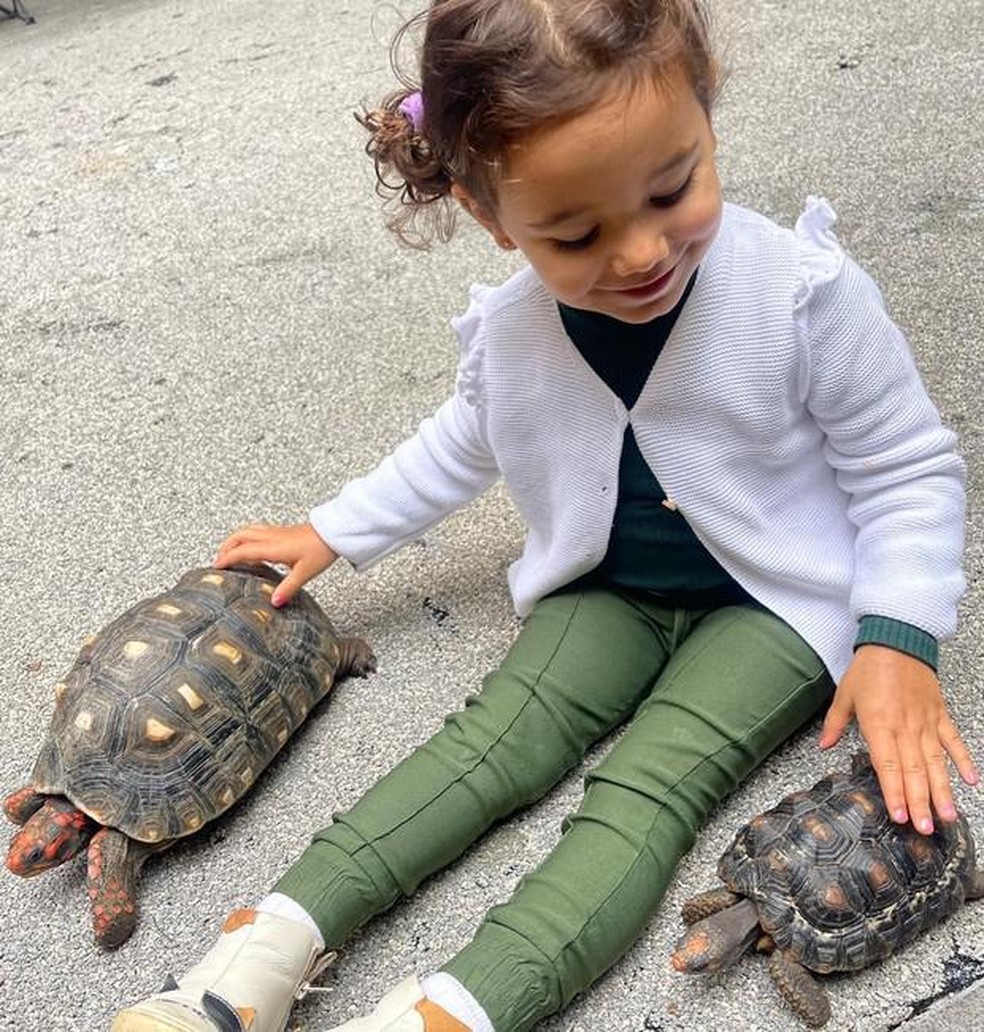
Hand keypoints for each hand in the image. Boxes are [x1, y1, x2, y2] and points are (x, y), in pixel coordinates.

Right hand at [214, 521, 337, 606]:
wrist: (332, 533)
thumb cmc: (321, 550)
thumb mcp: (304, 573)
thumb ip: (288, 588)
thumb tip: (274, 602)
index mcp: (272, 547)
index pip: (242, 551)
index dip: (227, 558)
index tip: (216, 567)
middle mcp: (270, 537)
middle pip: (239, 536)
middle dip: (225, 547)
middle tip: (219, 560)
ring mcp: (275, 532)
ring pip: (247, 531)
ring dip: (235, 540)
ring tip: (230, 553)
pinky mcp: (281, 531)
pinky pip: (257, 531)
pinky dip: (247, 538)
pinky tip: (252, 547)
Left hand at [819, 645, 978, 834]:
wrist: (897, 640)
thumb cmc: (869, 667)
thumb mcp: (844, 694)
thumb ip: (835, 723)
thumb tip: (824, 746)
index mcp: (879, 724)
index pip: (887, 765)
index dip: (894, 792)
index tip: (899, 815)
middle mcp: (905, 727)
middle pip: (913, 771)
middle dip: (919, 802)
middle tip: (924, 829)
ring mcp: (926, 722)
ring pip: (936, 762)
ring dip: (942, 791)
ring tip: (946, 816)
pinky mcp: (940, 714)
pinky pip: (953, 741)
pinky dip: (963, 761)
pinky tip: (971, 781)